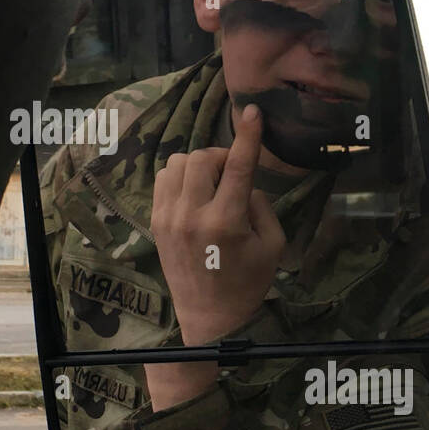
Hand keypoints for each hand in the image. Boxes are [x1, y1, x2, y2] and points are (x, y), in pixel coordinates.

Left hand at [144, 104, 286, 410]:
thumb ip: (261, 204)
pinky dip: (180, 176)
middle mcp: (192, 216)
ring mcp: (168, 218)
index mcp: (225, 222)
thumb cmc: (248, 282)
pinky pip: (163, 178)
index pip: (238, 166)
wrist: (209, 318)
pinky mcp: (155, 222)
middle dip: (221, 156)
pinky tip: (194, 193)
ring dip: (199, 165)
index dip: (247, 136)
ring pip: (178, 163)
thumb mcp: (273, 245)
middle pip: (202, 157)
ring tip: (213, 186)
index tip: (253, 112)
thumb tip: (245, 179)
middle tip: (233, 175)